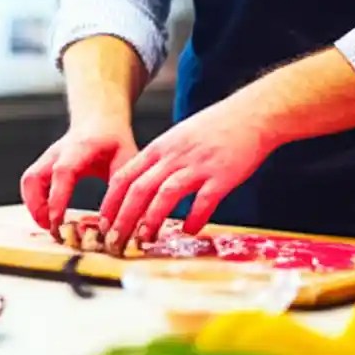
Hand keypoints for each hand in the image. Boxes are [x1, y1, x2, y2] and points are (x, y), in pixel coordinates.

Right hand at [20, 119, 137, 232]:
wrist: (99, 120)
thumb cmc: (113, 140)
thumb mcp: (127, 159)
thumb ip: (121, 186)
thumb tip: (116, 219)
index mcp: (80, 149)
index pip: (62, 172)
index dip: (57, 198)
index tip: (56, 221)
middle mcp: (57, 152)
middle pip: (33, 178)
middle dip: (37, 207)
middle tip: (51, 229)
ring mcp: (46, 158)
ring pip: (28, 182)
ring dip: (34, 207)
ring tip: (49, 226)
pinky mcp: (42, 165)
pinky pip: (30, 184)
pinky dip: (35, 203)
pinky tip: (48, 217)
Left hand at [100, 98, 277, 252]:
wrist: (252, 114)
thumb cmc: (214, 128)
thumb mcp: (176, 137)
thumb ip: (159, 160)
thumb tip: (140, 187)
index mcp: (159, 148)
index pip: (123, 177)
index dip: (110, 203)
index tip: (102, 223)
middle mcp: (173, 157)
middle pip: (138, 189)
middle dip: (123, 218)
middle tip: (115, 241)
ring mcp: (198, 166)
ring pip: (165, 195)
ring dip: (151, 220)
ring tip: (145, 239)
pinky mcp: (223, 175)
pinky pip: (205, 201)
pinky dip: (195, 218)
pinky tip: (189, 230)